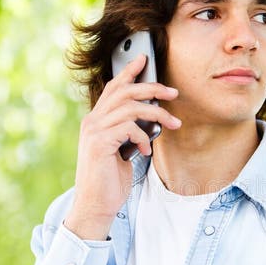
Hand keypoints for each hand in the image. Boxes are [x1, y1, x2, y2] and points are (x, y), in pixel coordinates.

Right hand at [65, 53, 180, 238]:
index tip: (144, 59)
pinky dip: (143, 137)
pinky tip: (146, 151)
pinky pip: (128, 128)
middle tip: (173, 93)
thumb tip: (152, 119)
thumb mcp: (122, 150)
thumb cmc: (110, 180)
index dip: (128, 71)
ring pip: (130, 108)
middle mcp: (92, 121)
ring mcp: (94, 131)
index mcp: (96, 120)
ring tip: (173, 125)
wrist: (96, 205)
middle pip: (124, 92)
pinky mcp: (99, 143)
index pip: (113, 88)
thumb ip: (130, 132)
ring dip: (157, 114)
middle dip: (152, 88)